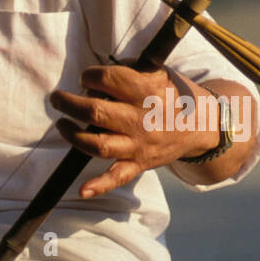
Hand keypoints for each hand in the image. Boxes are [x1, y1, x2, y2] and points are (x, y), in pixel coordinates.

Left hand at [48, 63, 218, 198]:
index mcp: (146, 92)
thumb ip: (130, 70)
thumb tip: (97, 77)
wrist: (202, 126)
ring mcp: (140, 145)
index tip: (86, 78)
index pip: (107, 80)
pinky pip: (118, 177)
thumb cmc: (174, 95)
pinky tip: (82, 190)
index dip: (89, 76)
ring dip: (73, 135)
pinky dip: (100, 185)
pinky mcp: (140, 163)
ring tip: (62, 124)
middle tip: (57, 98)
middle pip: (96, 112)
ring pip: (99, 144)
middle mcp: (141, 119)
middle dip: (69, 103)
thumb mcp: (158, 73)